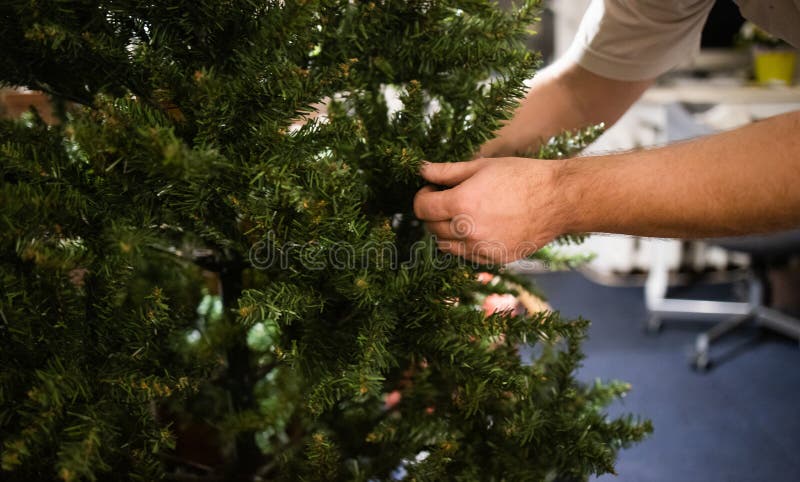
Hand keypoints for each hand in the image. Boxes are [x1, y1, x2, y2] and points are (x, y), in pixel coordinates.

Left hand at [414, 157, 568, 263]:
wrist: (558, 199)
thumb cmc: (522, 176)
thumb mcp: (481, 166)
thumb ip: (446, 171)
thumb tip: (421, 169)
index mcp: (461, 204)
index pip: (421, 208)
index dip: (423, 195)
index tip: (433, 189)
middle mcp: (467, 231)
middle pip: (431, 227)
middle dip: (433, 212)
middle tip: (448, 198)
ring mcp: (481, 249)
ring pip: (445, 245)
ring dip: (445, 230)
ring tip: (462, 213)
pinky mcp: (494, 259)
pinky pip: (465, 255)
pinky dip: (463, 243)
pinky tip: (478, 226)